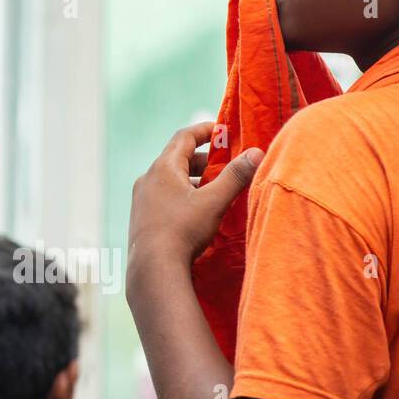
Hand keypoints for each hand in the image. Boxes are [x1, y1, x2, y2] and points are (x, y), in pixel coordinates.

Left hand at [128, 120, 263, 266]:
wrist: (153, 269)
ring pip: (171, 180)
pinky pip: (164, 196)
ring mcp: (142, 199)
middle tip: (225, 165)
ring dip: (193, 180)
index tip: (222, 130)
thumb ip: (235, 176)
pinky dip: (183, 194)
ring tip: (215, 189)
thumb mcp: (214, 201)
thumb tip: (256, 152)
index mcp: (162, 168)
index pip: (183, 137)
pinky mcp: (141, 217)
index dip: (205, 130)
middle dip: (203, 160)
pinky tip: (197, 210)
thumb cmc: (183, 231)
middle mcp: (147, 179)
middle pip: (177, 159)